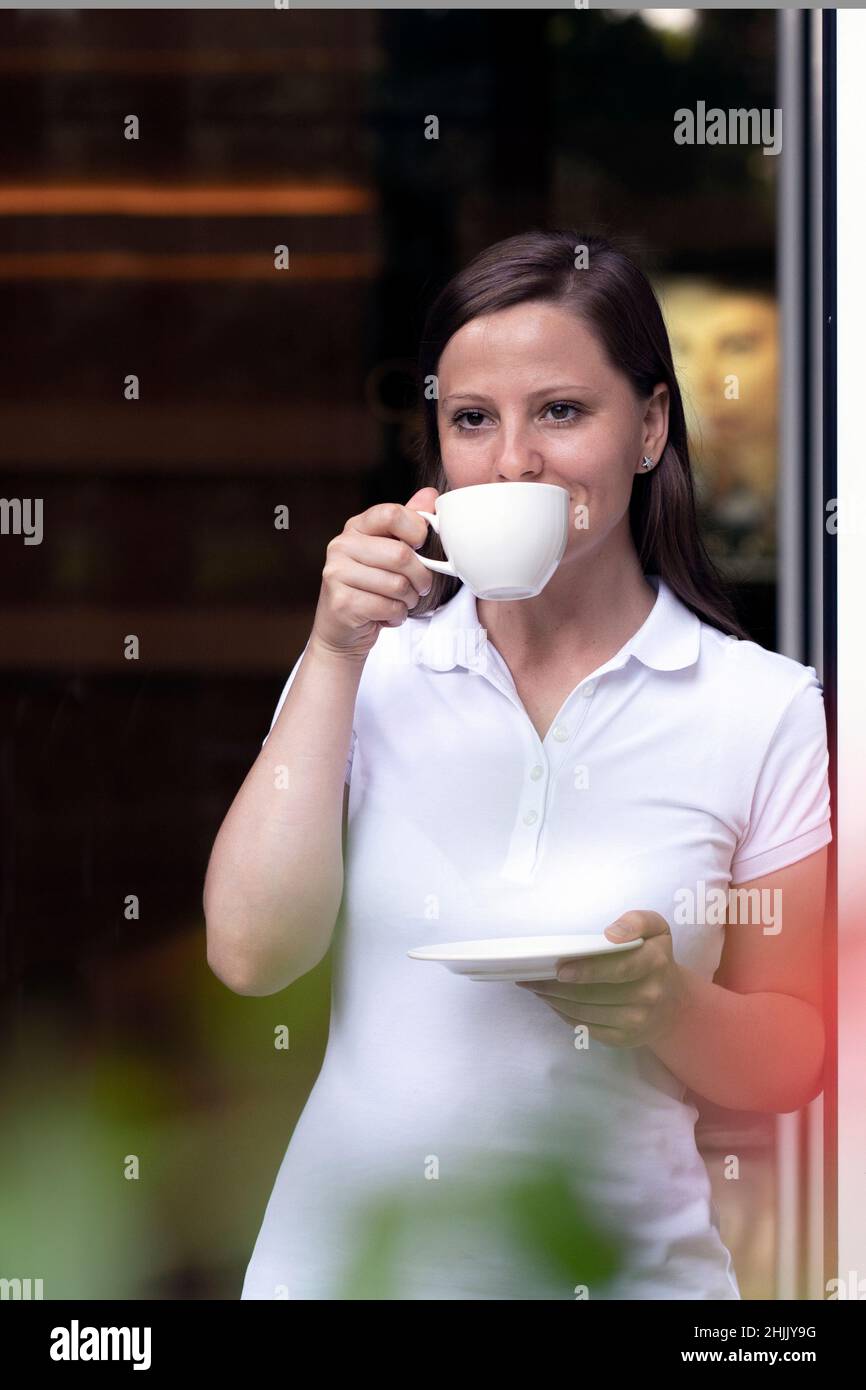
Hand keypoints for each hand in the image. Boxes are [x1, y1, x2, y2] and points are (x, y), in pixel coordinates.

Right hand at [310, 487, 439, 659]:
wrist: (342, 631)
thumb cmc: (372, 588)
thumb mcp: (390, 551)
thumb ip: (409, 522)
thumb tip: (431, 494)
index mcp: (356, 527)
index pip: (392, 513)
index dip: (416, 530)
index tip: (420, 546)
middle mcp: (341, 546)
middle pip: (401, 554)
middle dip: (421, 577)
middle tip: (420, 587)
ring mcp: (337, 573)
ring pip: (397, 584)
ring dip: (409, 599)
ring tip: (401, 602)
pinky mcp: (341, 602)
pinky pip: (388, 606)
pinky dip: (397, 615)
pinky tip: (387, 615)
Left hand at [515, 911, 687, 1047]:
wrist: (674, 1002)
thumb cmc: (655, 957)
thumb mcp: (656, 928)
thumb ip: (637, 921)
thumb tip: (611, 934)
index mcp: (654, 963)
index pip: (619, 969)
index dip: (587, 970)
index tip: (560, 969)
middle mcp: (649, 995)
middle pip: (594, 994)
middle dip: (557, 987)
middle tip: (532, 978)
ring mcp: (636, 1021)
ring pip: (585, 1012)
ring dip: (554, 1001)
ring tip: (536, 988)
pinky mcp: (624, 1039)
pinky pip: (587, 1028)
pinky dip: (565, 1015)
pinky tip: (553, 1002)